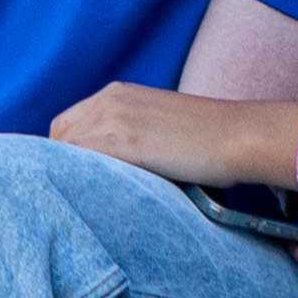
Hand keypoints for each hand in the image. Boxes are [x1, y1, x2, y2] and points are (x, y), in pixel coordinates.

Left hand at [49, 81, 240, 183]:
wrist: (239, 135)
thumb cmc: (209, 138)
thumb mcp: (160, 125)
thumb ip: (131, 136)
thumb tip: (113, 168)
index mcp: (116, 93)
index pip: (67, 124)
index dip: (65, 153)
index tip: (75, 178)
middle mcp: (109, 101)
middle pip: (58, 136)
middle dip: (60, 165)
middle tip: (74, 195)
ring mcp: (114, 120)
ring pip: (65, 150)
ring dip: (68, 176)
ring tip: (80, 203)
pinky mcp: (124, 142)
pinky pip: (80, 161)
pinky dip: (78, 180)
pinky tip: (91, 200)